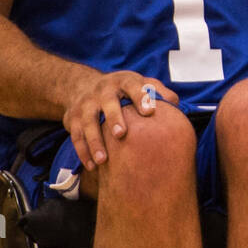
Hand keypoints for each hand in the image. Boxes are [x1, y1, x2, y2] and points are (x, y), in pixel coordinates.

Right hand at [62, 71, 178, 171]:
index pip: (134, 86)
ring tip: (103, 160)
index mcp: (123, 81)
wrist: (83, 85)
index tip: (149, 111)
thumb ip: (158, 92)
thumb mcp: (139, 83)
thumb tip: (175, 104)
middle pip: (107, 103)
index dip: (141, 97)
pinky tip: (92, 166)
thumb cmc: (122, 90)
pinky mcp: (72, 118)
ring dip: (94, 141)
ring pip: (88, 122)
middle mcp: (103, 90)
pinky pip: (76, 136)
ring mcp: (85, 104)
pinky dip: (83, 151)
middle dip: (114, 118)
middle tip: (121, 134)